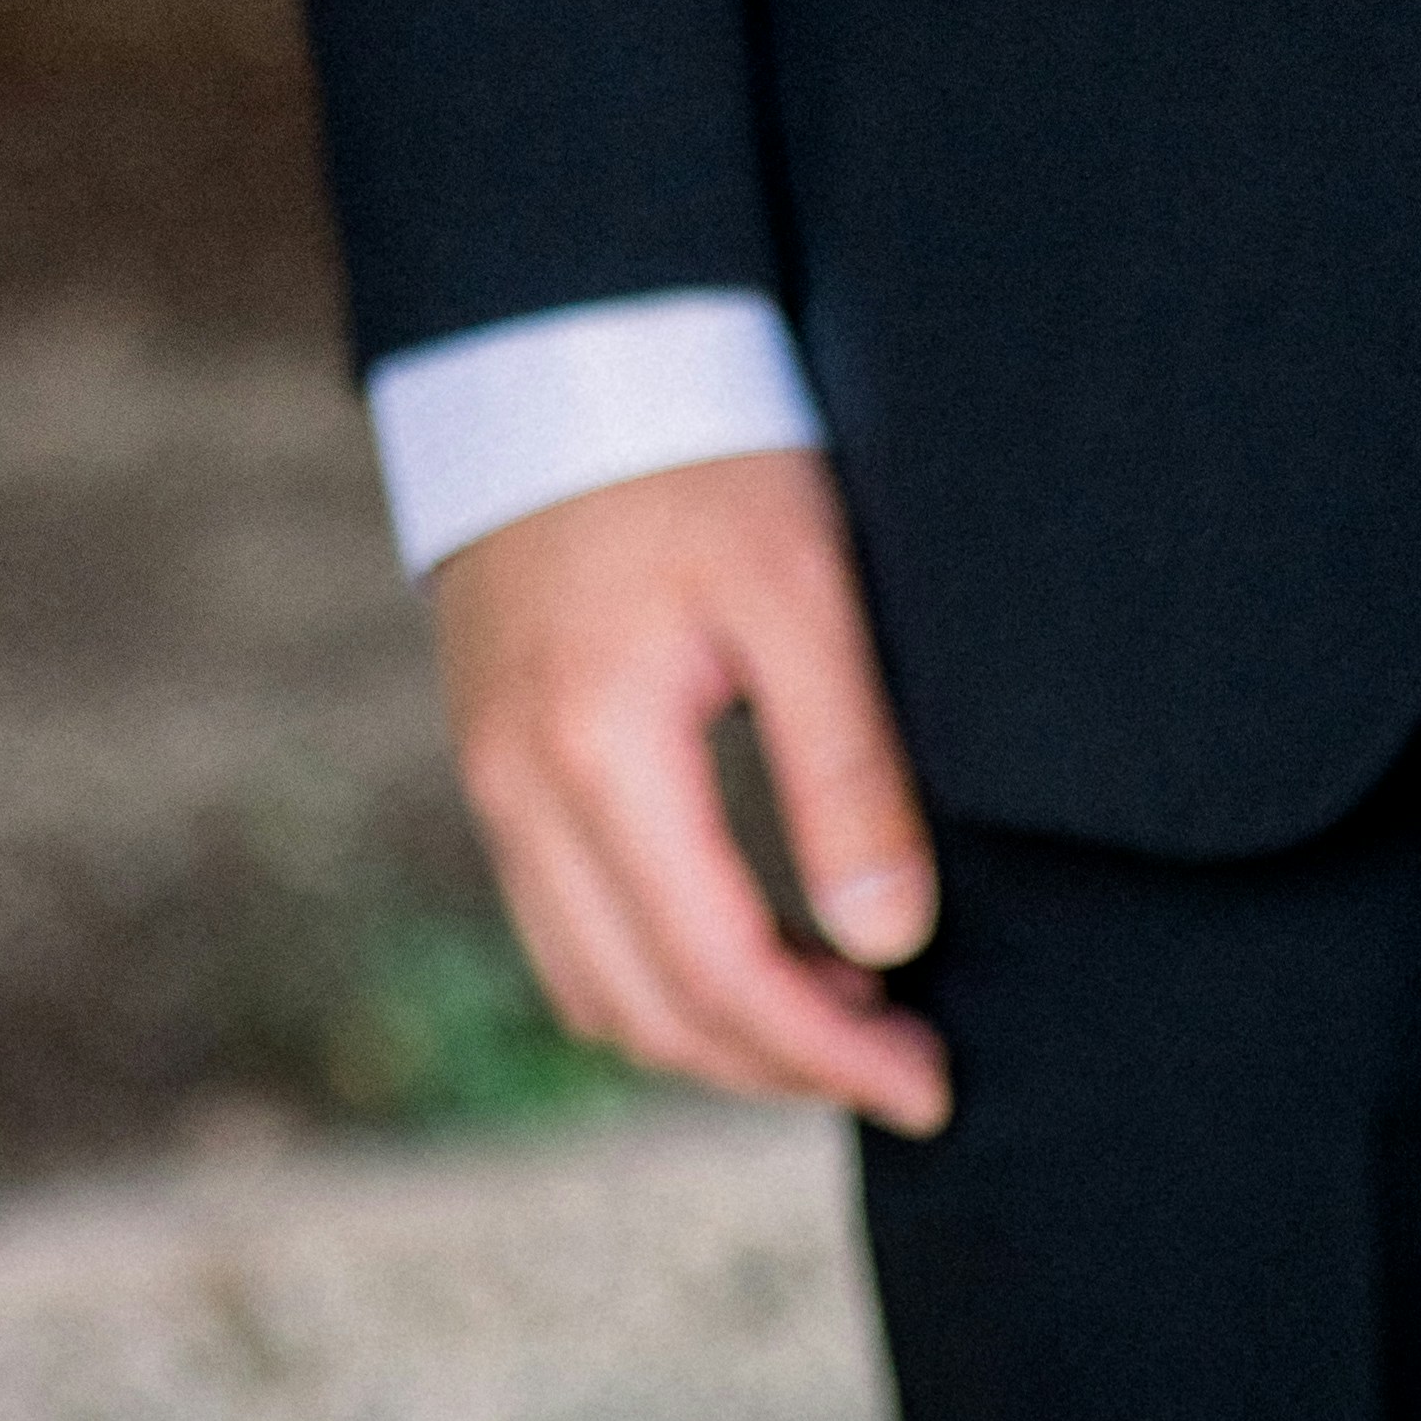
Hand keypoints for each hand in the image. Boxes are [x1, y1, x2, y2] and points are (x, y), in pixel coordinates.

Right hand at [426, 455, 948, 1132]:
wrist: (557, 338)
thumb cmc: (696, 443)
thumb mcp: (803, 594)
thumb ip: (847, 774)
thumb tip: (888, 943)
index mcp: (593, 749)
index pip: (719, 974)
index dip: (830, 1055)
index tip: (927, 1082)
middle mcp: (518, 788)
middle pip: (651, 1012)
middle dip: (782, 1067)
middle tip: (901, 1062)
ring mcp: (493, 782)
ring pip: (600, 992)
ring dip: (721, 1034)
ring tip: (842, 1010)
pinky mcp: (497, 766)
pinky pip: (572, 934)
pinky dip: (666, 978)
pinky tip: (763, 946)